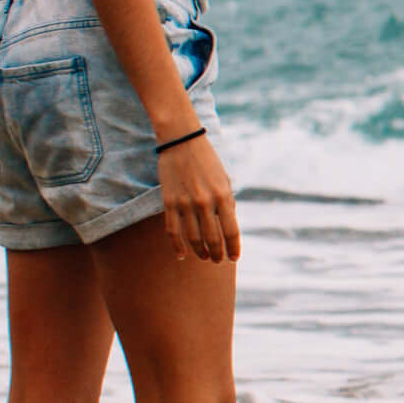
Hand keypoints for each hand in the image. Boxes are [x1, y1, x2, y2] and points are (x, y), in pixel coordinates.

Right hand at [158, 130, 241, 263]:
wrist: (182, 142)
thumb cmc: (208, 162)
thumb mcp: (225, 181)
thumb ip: (227, 204)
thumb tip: (227, 227)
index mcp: (224, 196)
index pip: (231, 231)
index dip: (233, 248)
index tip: (234, 258)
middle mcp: (205, 202)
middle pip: (213, 238)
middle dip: (217, 253)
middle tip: (218, 261)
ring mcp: (186, 203)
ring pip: (193, 238)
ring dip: (200, 252)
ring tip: (205, 258)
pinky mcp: (169, 201)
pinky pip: (172, 230)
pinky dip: (177, 245)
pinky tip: (182, 255)